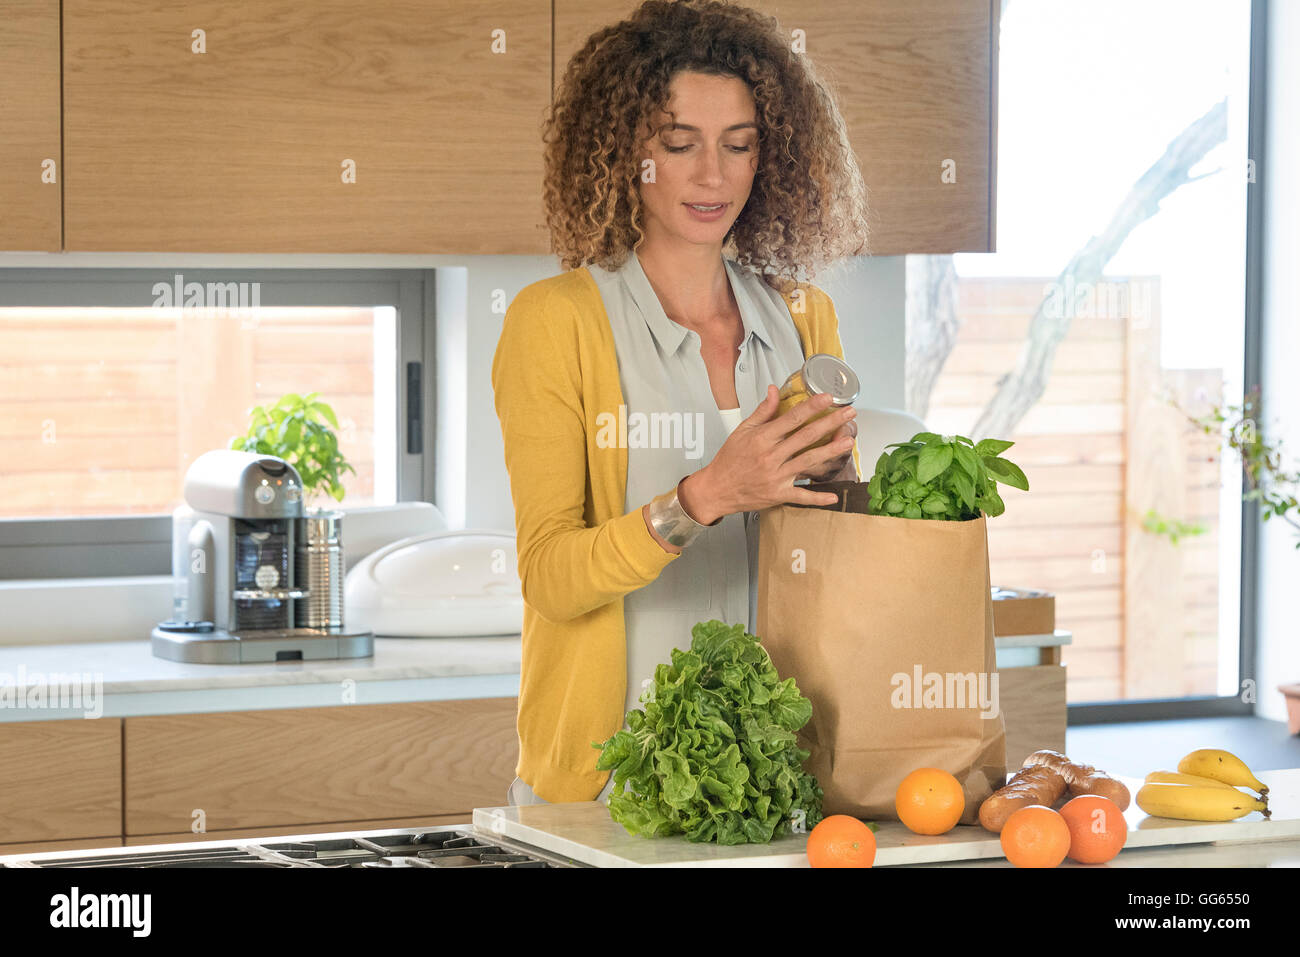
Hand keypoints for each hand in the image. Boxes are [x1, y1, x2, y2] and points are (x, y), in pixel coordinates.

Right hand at [677, 385, 856, 523]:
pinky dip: (818, 497)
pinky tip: (834, 495)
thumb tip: (774, 390)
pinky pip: (801, 496)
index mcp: (761, 439)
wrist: (716, 489)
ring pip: (808, 462)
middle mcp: (770, 457)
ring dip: (830, 451)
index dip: (811, 407)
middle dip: (830, 423)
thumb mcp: (741, 431)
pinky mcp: (778, 494)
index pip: (791, 418)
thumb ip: (762, 411)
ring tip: (848, 441)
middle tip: (849, 414)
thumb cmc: (729, 460)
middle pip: (806, 437)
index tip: (828, 398)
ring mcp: (776, 477)